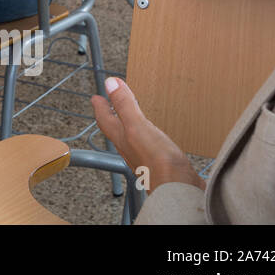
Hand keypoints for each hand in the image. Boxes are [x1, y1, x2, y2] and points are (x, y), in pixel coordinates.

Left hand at [92, 76, 203, 192]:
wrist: (178, 191)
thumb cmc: (157, 162)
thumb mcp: (137, 126)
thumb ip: (124, 105)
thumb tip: (110, 83)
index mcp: (122, 138)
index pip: (105, 119)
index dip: (100, 106)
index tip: (96, 97)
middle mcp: (130, 148)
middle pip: (115, 129)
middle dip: (111, 115)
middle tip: (109, 105)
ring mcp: (144, 157)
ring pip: (130, 137)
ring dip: (128, 125)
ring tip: (131, 117)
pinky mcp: (160, 163)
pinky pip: (149, 145)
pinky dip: (147, 136)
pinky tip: (155, 137)